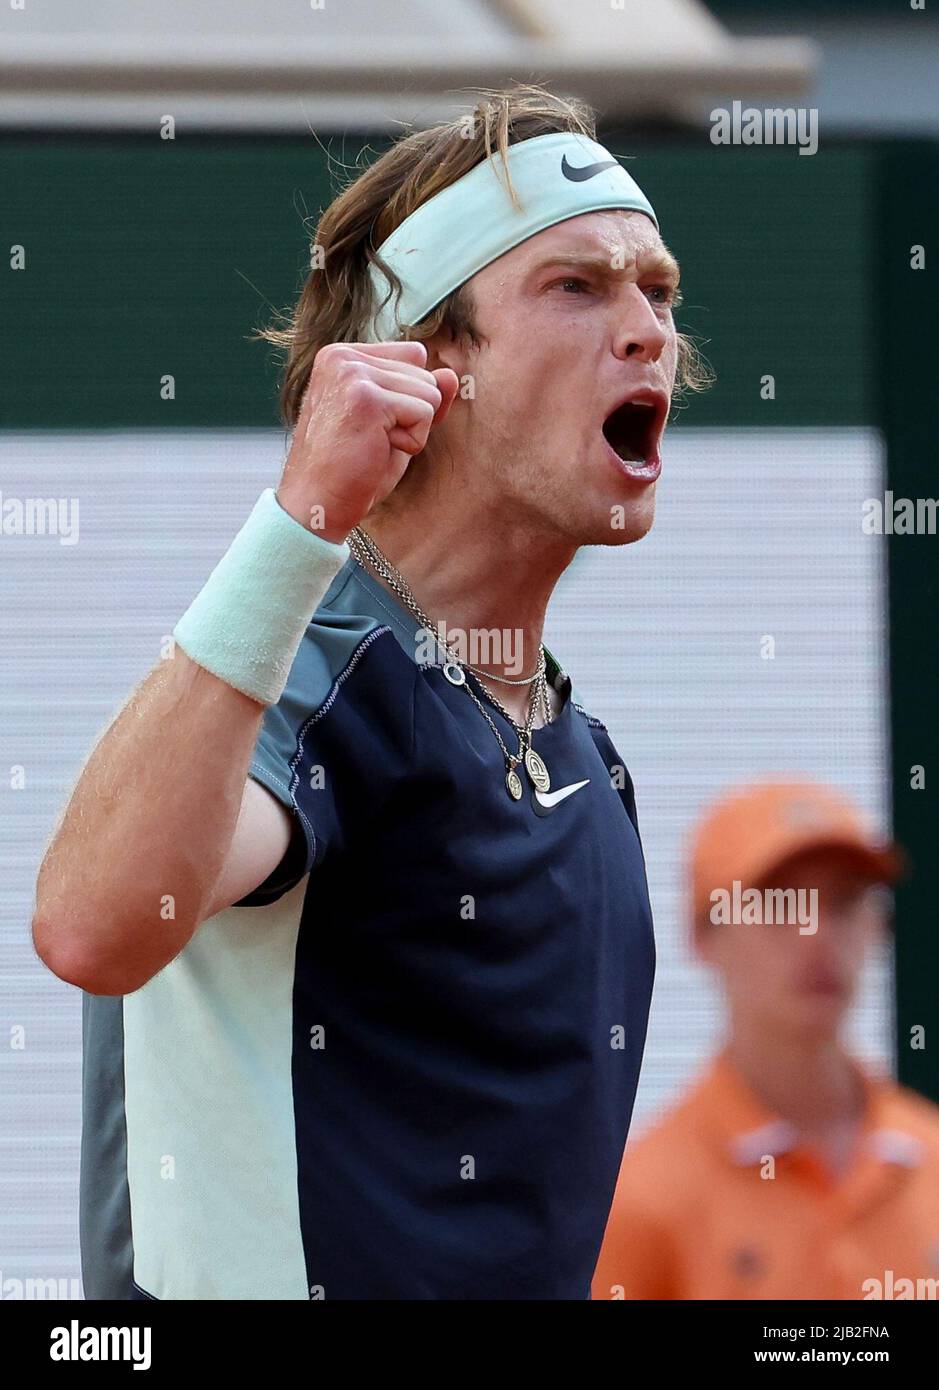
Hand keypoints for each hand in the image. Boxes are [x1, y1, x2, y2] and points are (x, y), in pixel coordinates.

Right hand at [276, 340, 459, 542]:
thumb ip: (422, 395)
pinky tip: (377, 452)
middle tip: (372, 442)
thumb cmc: (353, 469)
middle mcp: (343, 356)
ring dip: (412, 430)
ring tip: (374, 446)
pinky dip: (411, 442)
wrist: (318, 504)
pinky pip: (424, 413)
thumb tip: (451, 375)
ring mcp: (352, 374)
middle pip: (425, 374)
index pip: (413, 355)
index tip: (377, 424)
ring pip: (429, 393)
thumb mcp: (394, 424)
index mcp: (342, 356)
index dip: (411, 397)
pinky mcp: (367, 397)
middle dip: (412, 416)